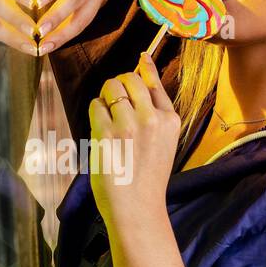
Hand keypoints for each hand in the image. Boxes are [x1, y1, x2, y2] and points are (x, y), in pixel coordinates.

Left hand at [88, 53, 179, 225]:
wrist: (138, 208)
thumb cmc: (147, 177)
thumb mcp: (164, 142)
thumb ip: (155, 112)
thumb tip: (142, 72)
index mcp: (170, 119)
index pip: (153, 81)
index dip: (144, 68)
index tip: (141, 57)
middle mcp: (152, 118)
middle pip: (129, 78)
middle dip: (119, 85)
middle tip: (115, 103)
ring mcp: (128, 125)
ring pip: (111, 87)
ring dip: (105, 98)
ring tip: (108, 118)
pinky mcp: (106, 133)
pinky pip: (96, 105)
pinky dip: (95, 112)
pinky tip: (100, 129)